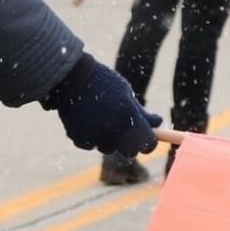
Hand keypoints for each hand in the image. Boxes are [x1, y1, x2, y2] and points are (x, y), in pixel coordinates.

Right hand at [46, 53, 160, 155]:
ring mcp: (94, 137)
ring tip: (102, 118)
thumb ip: (141, 112)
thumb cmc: (103, 82)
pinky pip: (91, 144)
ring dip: (109, 140)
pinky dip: (91, 137)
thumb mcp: (126, 93)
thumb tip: (158, 123)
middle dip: (130, 144)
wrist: (70, 77)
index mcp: (128, 117)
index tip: (148, 137)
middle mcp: (112, 131)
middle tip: (126, 130)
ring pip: (109, 149)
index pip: (147, 144)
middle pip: (130, 153)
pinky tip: (88, 120)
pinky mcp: (78, 139)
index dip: (149, 142)